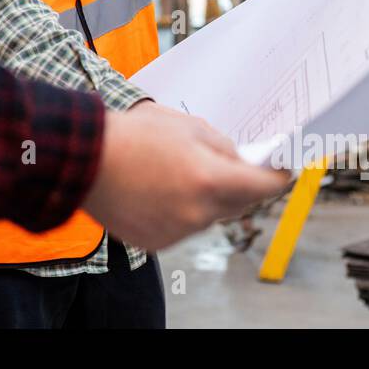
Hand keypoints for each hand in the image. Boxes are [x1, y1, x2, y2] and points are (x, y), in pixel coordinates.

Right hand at [81, 103, 289, 251]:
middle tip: (231, 165)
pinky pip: (182, 227)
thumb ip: (221, 146)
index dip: (277, 177)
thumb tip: (239, 160)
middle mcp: (198, 213)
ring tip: (178, 173)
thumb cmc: (133, 136)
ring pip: (208, 215)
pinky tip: (160, 190)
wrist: (84, 159)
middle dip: (238, 184)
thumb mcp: (186, 126)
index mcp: (209, 180)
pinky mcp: (158, 242)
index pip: (263, 187)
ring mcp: (177, 232)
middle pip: (237, 203)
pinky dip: (180, 211)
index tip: (284, 170)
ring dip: (205, 198)